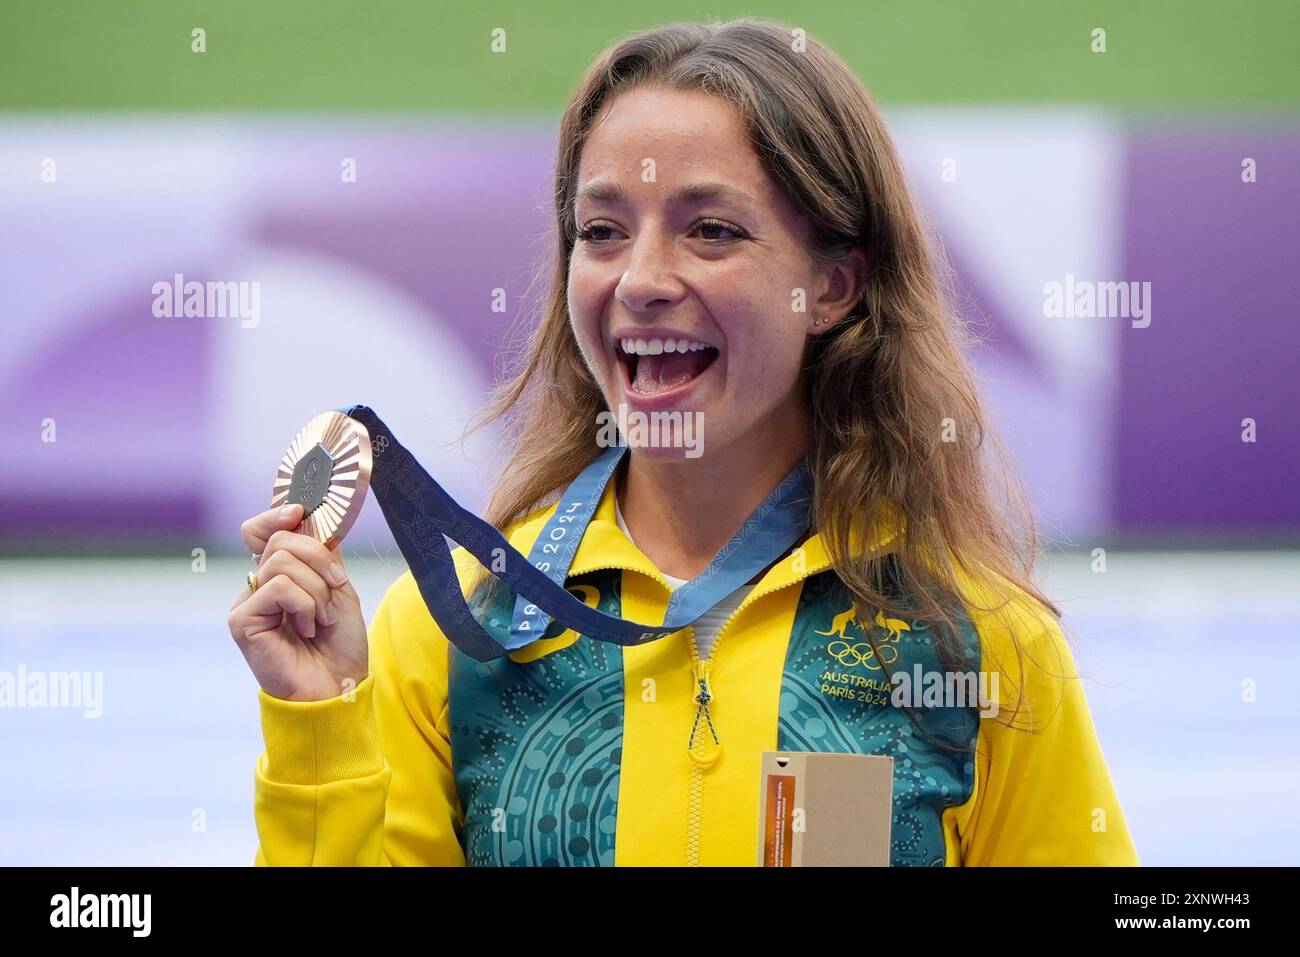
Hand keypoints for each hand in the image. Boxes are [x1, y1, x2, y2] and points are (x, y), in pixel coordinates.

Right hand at [228, 503, 367, 700]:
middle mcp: (258, 586)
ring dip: (317, 589)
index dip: (278, 514)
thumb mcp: (339, 589)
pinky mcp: (241, 620)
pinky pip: (277, 587)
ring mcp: (247, 602)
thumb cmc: (340, 645)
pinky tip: (308, 628)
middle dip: (319, 558)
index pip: (262, 530)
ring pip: (281, 561)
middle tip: (336, 586)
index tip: (301, 511)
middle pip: (280, 539)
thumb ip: (322, 554)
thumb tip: (307, 515)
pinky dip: (305, 604)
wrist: (338, 688)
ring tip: (322, 619)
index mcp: (280, 575)